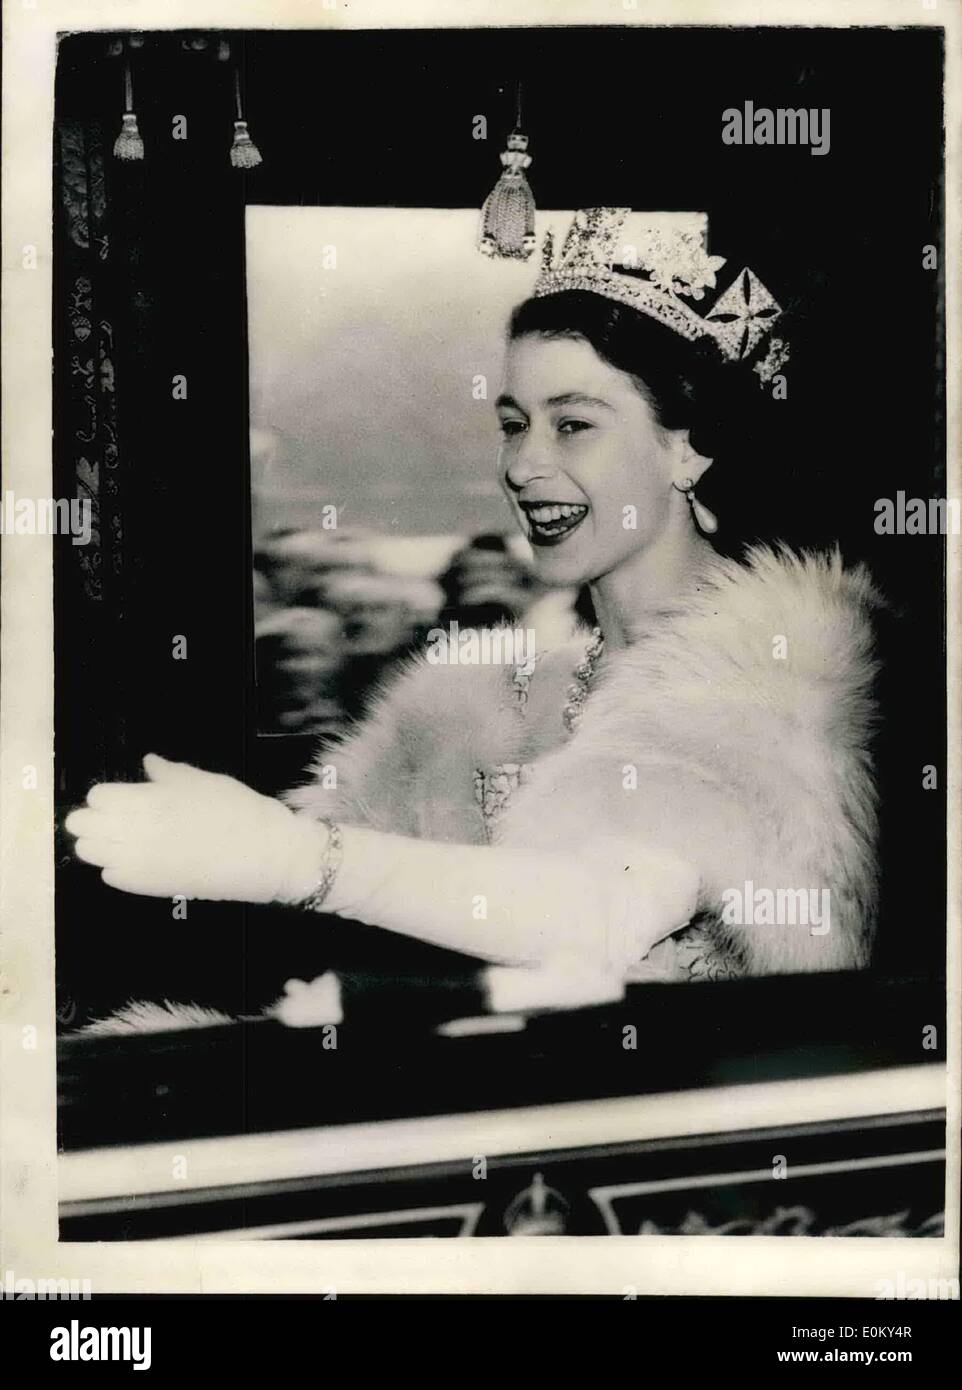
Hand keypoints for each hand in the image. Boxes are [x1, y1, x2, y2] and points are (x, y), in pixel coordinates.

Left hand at [64, 754, 328, 903]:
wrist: (264, 855)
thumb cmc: (238, 810)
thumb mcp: (205, 781)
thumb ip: (169, 773)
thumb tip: (147, 763)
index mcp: (151, 799)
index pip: (99, 796)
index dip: (106, 796)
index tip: (121, 798)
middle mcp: (137, 829)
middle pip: (85, 824)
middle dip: (93, 819)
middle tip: (112, 820)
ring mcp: (139, 861)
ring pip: (90, 852)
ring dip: (98, 844)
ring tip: (119, 841)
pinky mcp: (147, 887)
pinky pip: (110, 876)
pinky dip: (114, 867)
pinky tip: (133, 861)